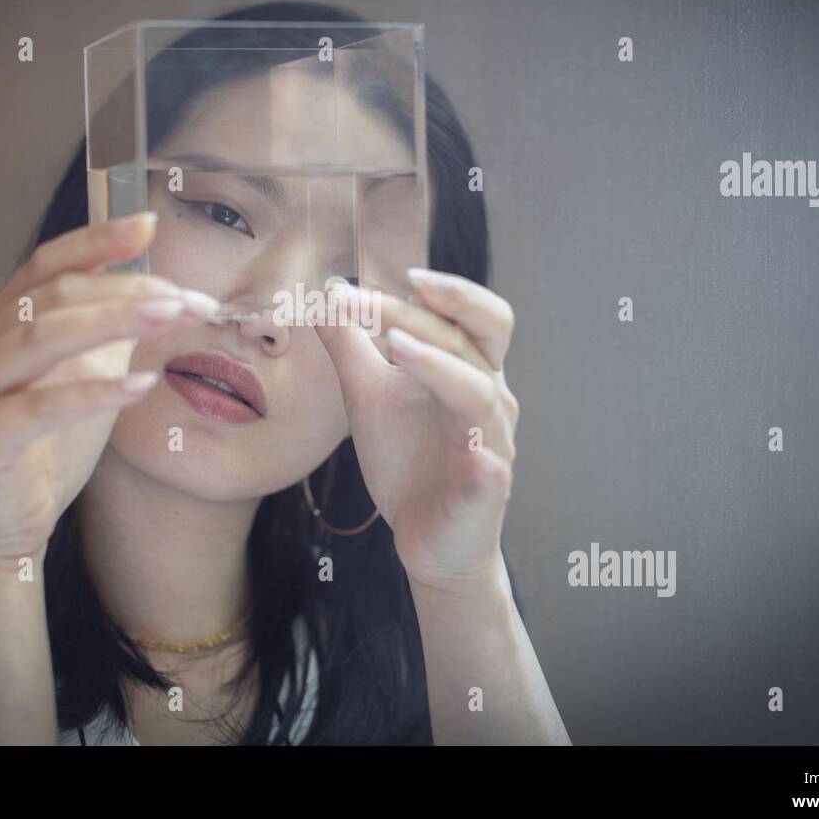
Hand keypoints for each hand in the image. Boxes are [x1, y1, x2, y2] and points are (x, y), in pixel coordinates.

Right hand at [0, 212, 217, 561]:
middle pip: (56, 297)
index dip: (96, 242)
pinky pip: (39, 406)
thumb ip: (111, 334)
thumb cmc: (46, 449)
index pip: (49, 265)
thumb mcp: (86, 377)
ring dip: (114, 321)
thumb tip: (165, 290)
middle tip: (188, 297)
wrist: (4, 527)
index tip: (147, 223)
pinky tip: (140, 385)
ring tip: (171, 316)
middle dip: (129, 291)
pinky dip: (93, 393)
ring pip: (44, 338)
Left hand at [312, 269, 519, 593]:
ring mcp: (491, 444)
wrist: (427, 539)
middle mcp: (488, 397)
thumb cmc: (407, 460)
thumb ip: (350, 347)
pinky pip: (491, 472)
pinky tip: (473, 458)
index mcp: (467, 368)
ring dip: (441, 368)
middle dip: (440, 312)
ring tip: (397, 348)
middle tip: (384, 301)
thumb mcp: (369, 396)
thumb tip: (327, 294)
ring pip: (481, 396)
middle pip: (483, 338)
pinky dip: (482, 463)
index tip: (389, 278)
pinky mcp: (485, 492)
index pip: (467, 316)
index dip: (442, 292)